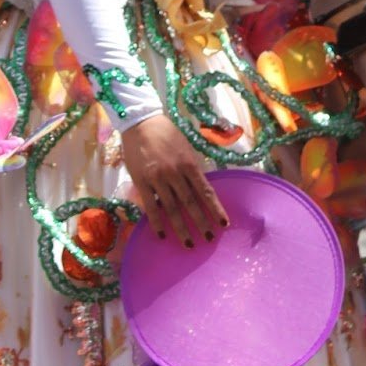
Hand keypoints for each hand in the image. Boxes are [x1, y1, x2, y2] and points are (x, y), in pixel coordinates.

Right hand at [121, 112, 228, 246]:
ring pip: (172, 208)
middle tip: (209, 239)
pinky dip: (157, 222)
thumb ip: (192, 169)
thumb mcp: (186, 148)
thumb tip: (201, 190)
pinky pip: (151, 206)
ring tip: (189, 244)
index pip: (206, 191)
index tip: (224, 223)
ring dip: (181, 228)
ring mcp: (158, 178)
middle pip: (191, 204)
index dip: (215, 209)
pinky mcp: (142, 181)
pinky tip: (162, 234)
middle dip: (201, 223)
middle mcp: (175, 173)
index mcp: (189, 164)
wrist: (141, 122)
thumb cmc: (166, 134)